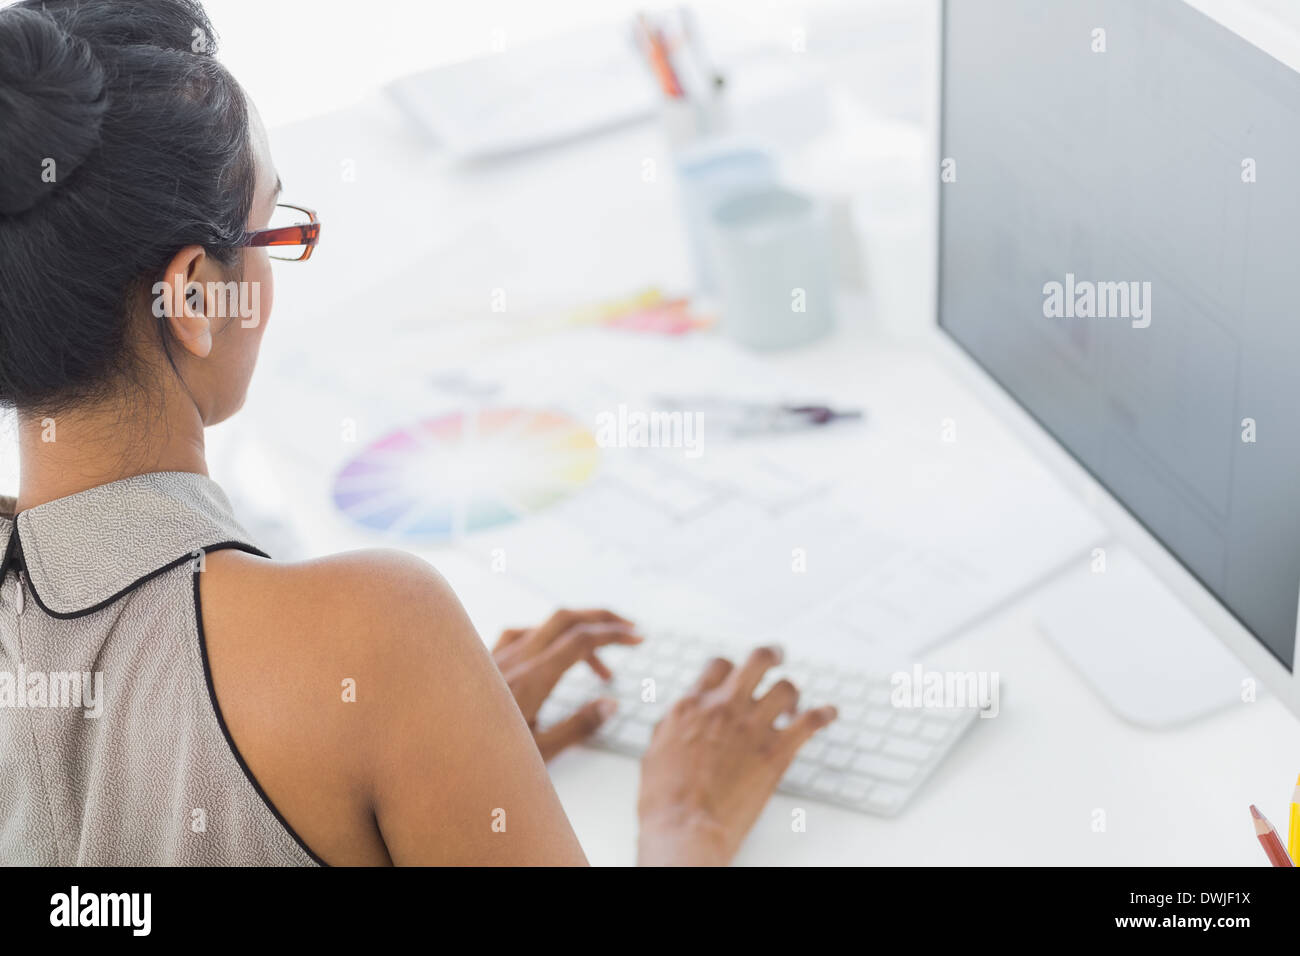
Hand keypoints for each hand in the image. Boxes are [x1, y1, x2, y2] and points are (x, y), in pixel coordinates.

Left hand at [493, 609, 641, 760]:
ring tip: (599, 663)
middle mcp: (513, 658)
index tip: (639, 639)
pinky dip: (545, 636)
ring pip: (543, 626)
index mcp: (532, 678)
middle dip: (602, 618)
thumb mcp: (538, 754)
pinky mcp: (480, 661)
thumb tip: (611, 704)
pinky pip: (518, 635)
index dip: (614, 634)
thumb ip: (578, 726)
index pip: (581, 640)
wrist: (429, 753)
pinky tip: (548, 653)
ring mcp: (495, 657)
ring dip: (576, 631)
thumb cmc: (479, 760)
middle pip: (565, 617)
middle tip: (630, 630)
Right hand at [636, 646, 836, 865]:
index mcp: (693, 705)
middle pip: (758, 660)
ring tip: (792, 705)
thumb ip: (675, 724)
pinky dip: (824, 714)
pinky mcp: (776, 751)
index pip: (719, 665)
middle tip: (778, 656)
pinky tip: (830, 713)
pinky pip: (811, 721)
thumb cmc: (664, 798)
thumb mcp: (656, 748)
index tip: (736, 675)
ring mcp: (753, 726)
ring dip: (792, 694)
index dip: (730, 668)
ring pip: (786, 688)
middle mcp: (725, 707)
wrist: (686, 827)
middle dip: (772, 655)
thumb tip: (683, 716)